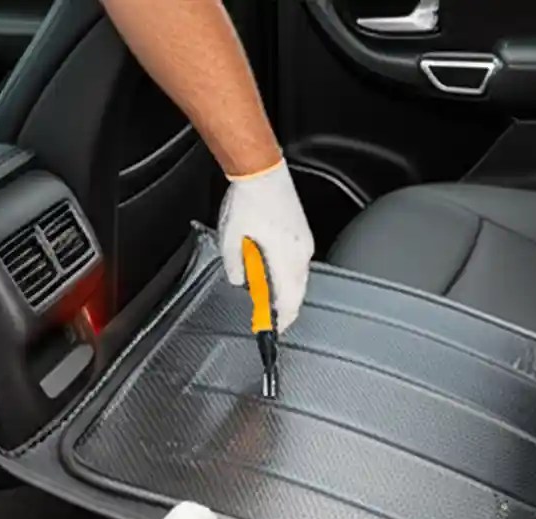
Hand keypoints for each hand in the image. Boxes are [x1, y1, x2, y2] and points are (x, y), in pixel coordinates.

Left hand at [218, 160, 314, 332]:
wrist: (263, 171)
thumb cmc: (249, 201)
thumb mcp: (231, 238)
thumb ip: (234, 266)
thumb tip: (237, 280)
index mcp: (285, 258)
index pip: (289, 300)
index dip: (281, 319)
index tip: (273, 330)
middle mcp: (301, 253)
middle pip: (297, 292)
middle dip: (283, 307)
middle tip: (268, 316)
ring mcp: (304, 242)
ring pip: (299, 278)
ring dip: (285, 289)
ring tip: (266, 294)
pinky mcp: (302, 233)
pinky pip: (298, 263)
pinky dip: (288, 274)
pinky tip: (273, 272)